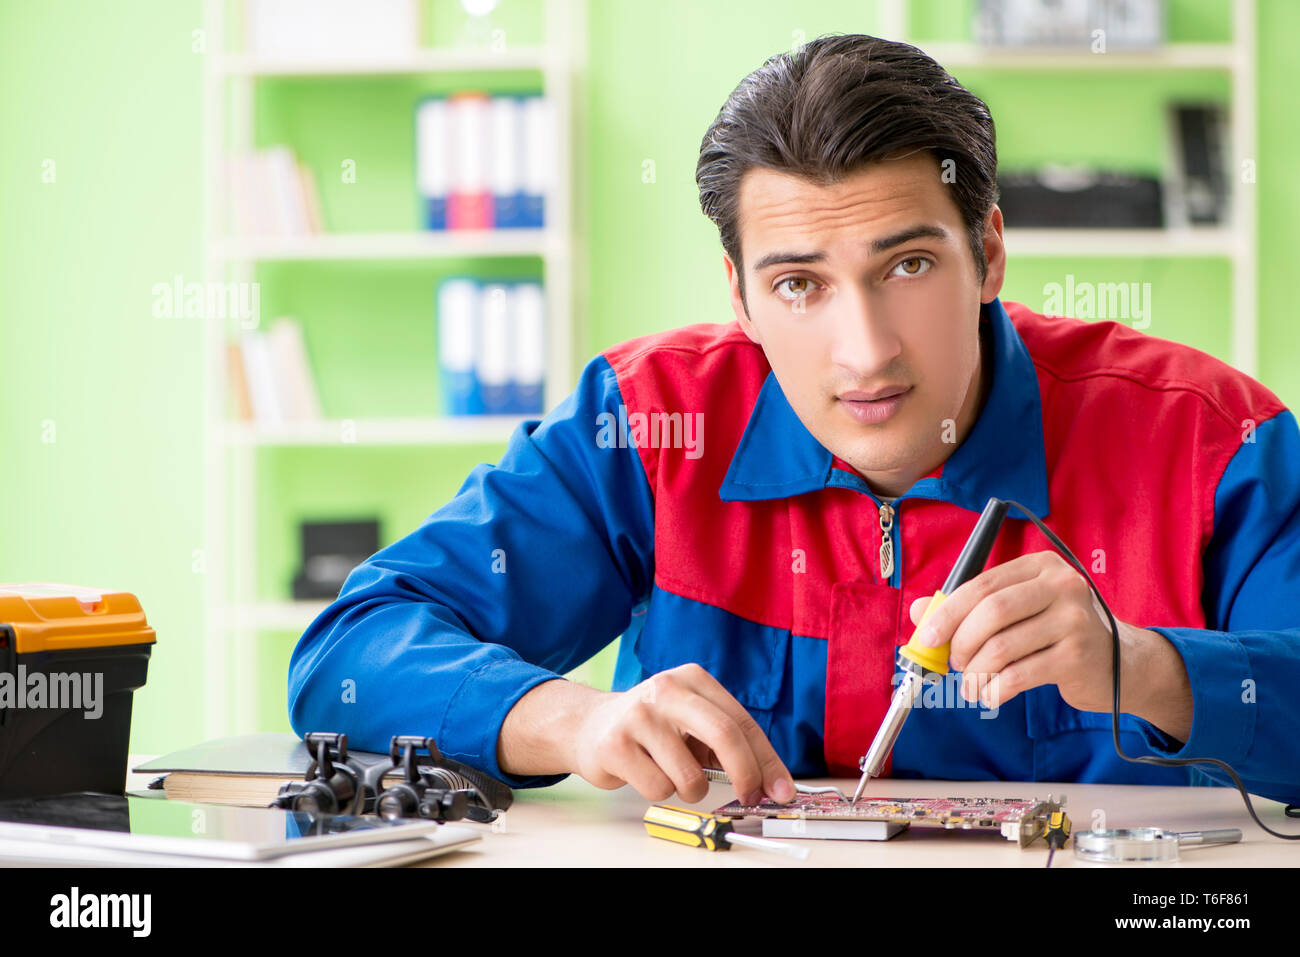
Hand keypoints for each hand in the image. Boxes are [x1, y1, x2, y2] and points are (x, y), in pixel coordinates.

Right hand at [572, 663, 795, 805]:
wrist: (590, 725)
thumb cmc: (653, 728)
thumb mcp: (691, 721)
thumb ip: (726, 743)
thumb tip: (769, 783)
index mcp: (693, 679)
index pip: (742, 722)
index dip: (767, 761)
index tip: (781, 790)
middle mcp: (666, 690)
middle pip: (724, 735)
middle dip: (746, 775)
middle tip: (750, 798)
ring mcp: (638, 716)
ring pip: (690, 776)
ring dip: (690, 790)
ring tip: (670, 773)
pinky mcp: (615, 744)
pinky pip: (658, 788)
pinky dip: (659, 791)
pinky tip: (643, 772)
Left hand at [907, 550, 1164, 717]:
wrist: (1121, 663)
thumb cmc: (1058, 633)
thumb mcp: (1018, 611)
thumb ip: (969, 608)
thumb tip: (920, 612)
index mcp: (1041, 567)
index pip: (983, 584)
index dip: (948, 611)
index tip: (927, 636)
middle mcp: (1063, 586)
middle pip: (992, 612)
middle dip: (961, 641)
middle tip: (952, 662)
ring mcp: (1075, 621)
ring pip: (1002, 647)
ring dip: (975, 671)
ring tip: (971, 683)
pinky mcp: (1079, 657)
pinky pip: (1019, 675)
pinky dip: (995, 689)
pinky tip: (990, 694)